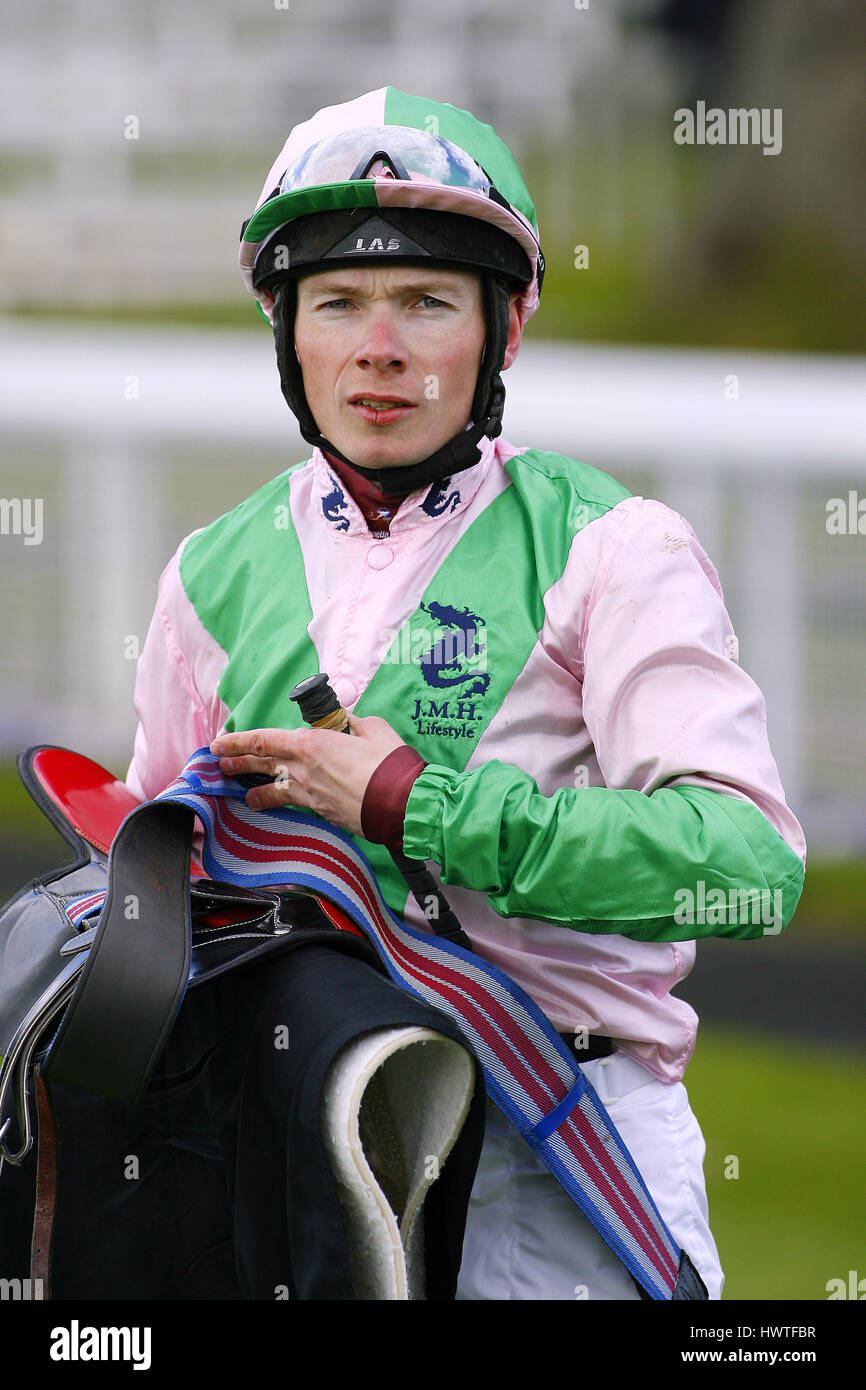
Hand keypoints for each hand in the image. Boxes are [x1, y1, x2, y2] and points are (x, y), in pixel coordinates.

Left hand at [210, 715, 405, 836]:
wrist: (402, 804)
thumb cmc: (388, 763)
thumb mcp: (371, 729)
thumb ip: (351, 724)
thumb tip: (345, 723)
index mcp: (310, 745)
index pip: (263, 740)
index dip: (238, 741)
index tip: (220, 743)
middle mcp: (303, 771)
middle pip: (263, 765)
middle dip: (239, 763)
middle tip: (221, 763)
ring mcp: (311, 795)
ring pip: (276, 791)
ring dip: (257, 790)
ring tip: (245, 793)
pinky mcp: (324, 813)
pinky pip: (300, 803)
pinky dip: (291, 800)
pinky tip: (289, 802)